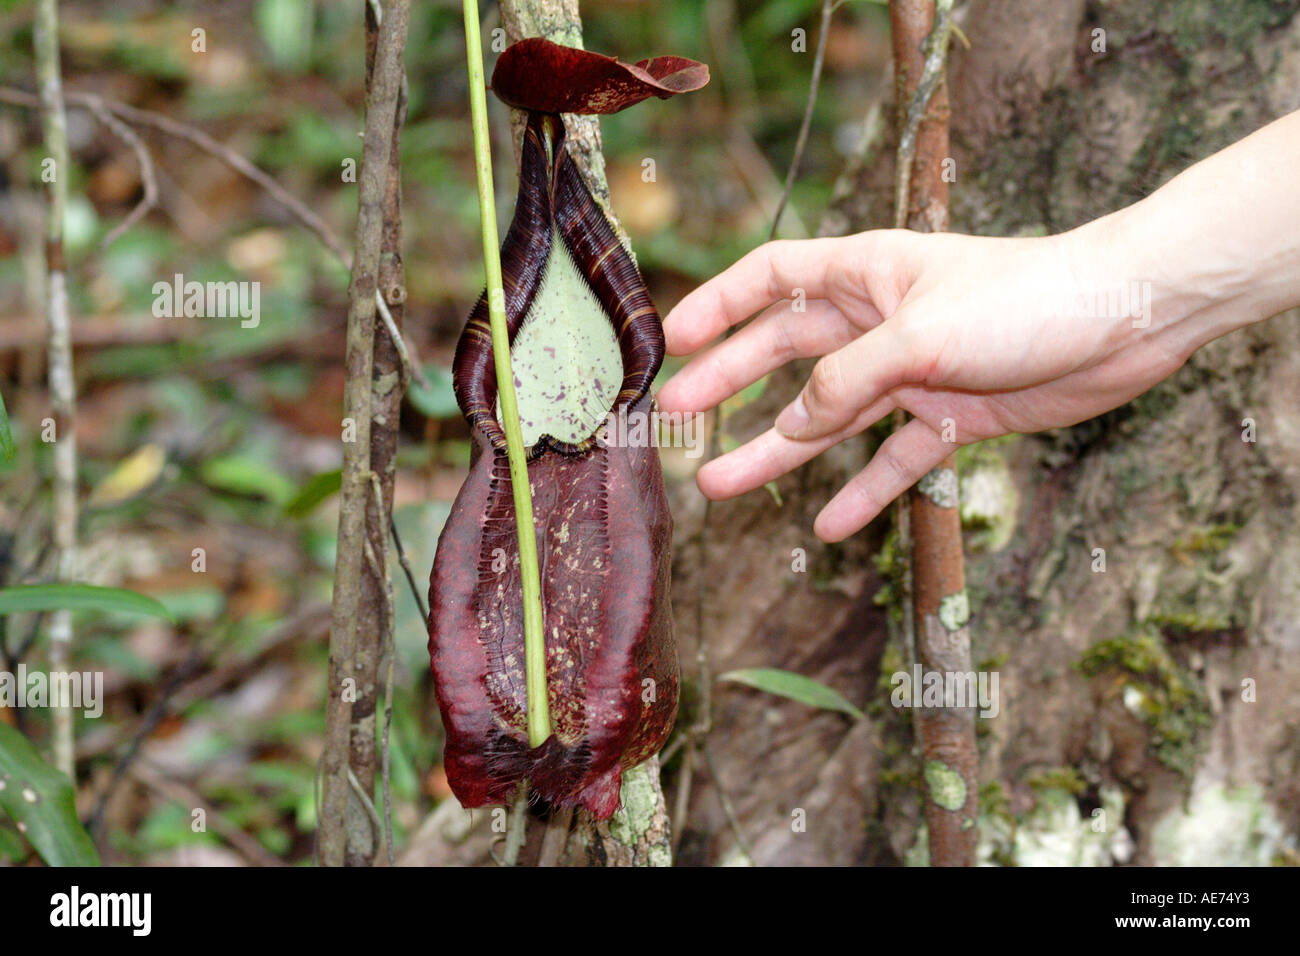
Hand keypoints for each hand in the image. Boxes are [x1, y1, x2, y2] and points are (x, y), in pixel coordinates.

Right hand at [655, 224, 1215, 541]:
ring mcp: (913, 372)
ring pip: (828, 418)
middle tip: (675, 421)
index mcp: (866, 274)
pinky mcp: (951, 415)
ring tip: (720, 485)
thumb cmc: (1028, 297)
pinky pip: (894, 459)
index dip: (719, 306)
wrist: (1130, 321)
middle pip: (785, 354)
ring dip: (776, 452)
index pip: (771, 278)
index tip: (672, 342)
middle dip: (729, 386)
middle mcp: (880, 321)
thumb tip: (790, 429)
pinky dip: (864, 491)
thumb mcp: (920, 336)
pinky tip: (829, 526)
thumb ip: (846, 383)